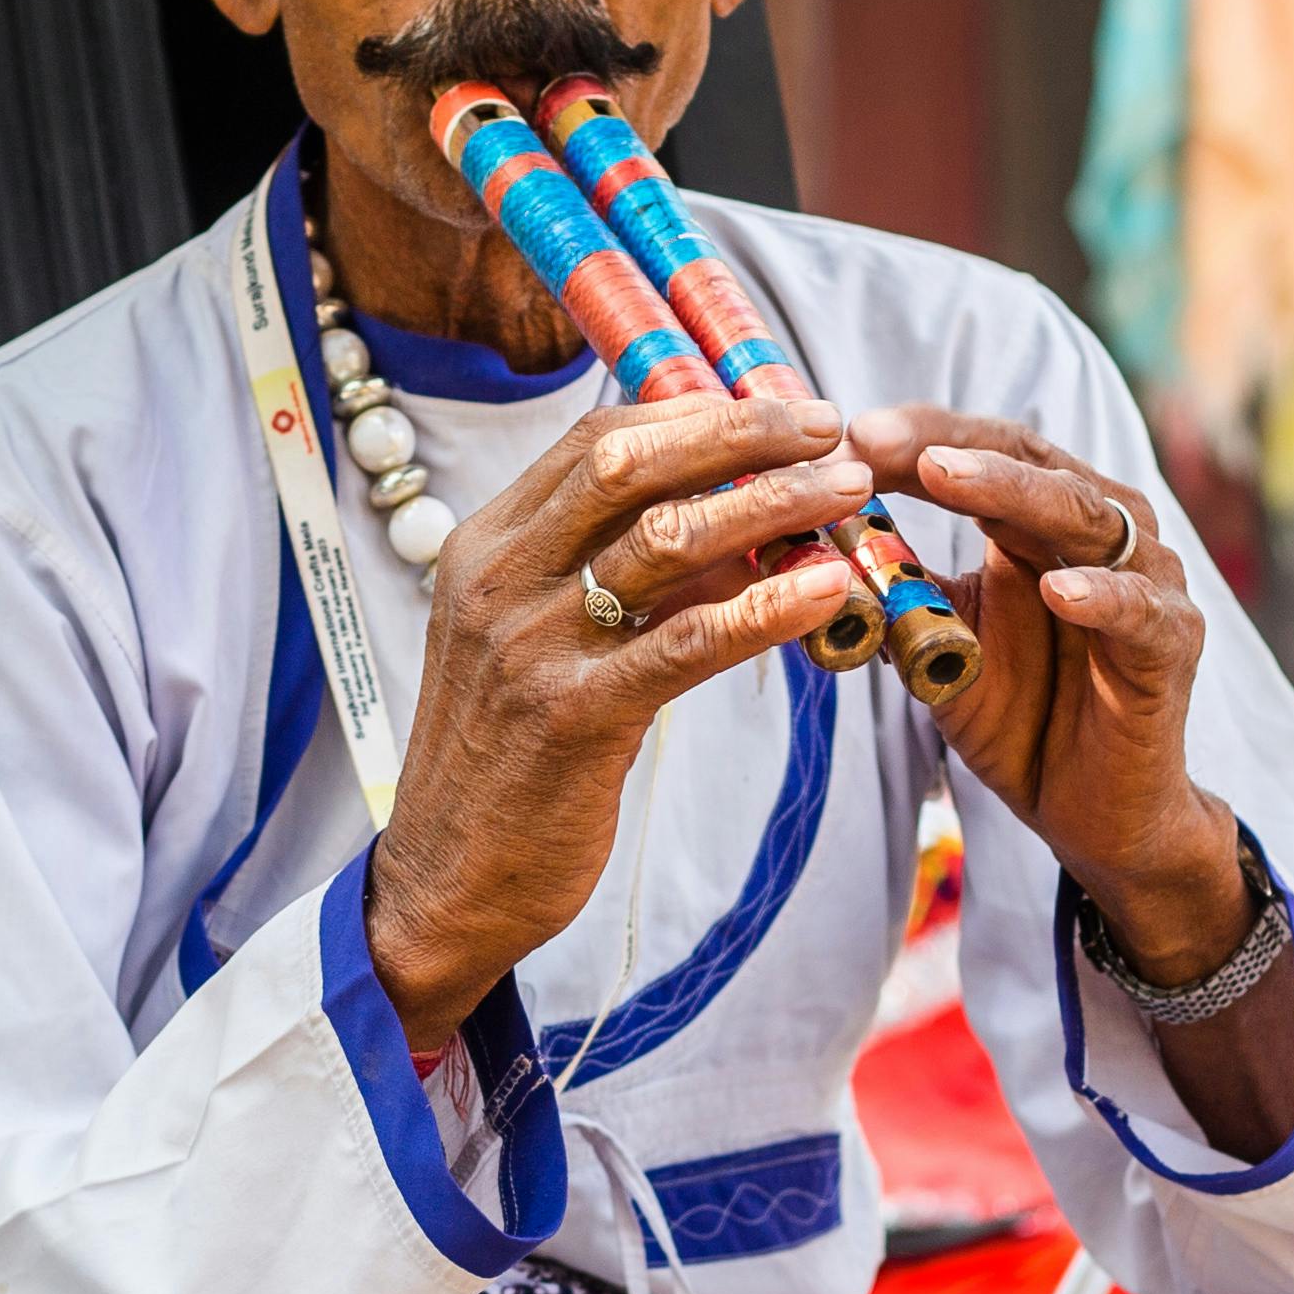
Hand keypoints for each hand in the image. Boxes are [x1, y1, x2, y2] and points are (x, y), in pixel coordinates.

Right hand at [368, 398, 870, 1047]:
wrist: (445, 882)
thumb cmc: (511, 760)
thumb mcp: (547, 643)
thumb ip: (625, 578)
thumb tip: (740, 526)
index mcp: (489, 546)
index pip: (598, 439)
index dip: (696, 413)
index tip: (776, 411)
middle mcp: (500, 579)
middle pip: (632, 463)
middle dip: (740, 432)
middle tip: (828, 426)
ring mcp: (530, 645)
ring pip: (667, 540)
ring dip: (772, 503)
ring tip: (848, 491)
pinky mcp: (573, 717)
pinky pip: (686, 644)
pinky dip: (767, 608)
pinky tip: (829, 591)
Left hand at [852, 406, 1243, 978]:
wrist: (1091, 813)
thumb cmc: (1022, 716)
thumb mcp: (938, 645)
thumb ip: (893, 592)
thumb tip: (800, 548)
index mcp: (1046, 520)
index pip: (987, 450)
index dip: (919, 436)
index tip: (847, 438)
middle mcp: (1103, 532)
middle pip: (1032, 463)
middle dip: (950, 449)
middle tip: (875, 444)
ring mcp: (1146, 581)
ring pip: (1085, 517)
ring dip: (1013, 494)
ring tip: (946, 477)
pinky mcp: (1169, 645)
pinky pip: (1137, 611)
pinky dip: (1101, 595)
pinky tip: (1056, 591)